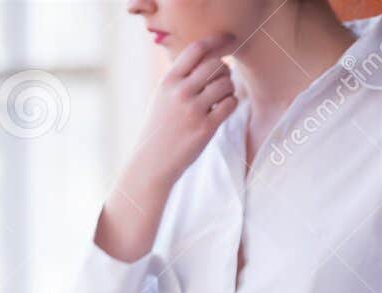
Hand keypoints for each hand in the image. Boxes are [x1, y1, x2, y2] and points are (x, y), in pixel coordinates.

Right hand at [96, 33, 236, 261]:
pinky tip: (220, 111)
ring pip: (226, 83)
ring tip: (219, 98)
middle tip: (219, 81)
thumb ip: (182, 76)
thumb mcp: (162, 97)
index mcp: (167, 82)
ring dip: (228, 88)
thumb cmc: (160, 128)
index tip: (228, 40)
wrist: (151, 163)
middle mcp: (179, 93)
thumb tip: (213, 55)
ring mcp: (192, 110)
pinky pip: (230, 103)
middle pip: (216, 64)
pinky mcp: (205, 127)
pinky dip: (230, 104)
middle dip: (223, 70)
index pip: (196, 48)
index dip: (216, 41)